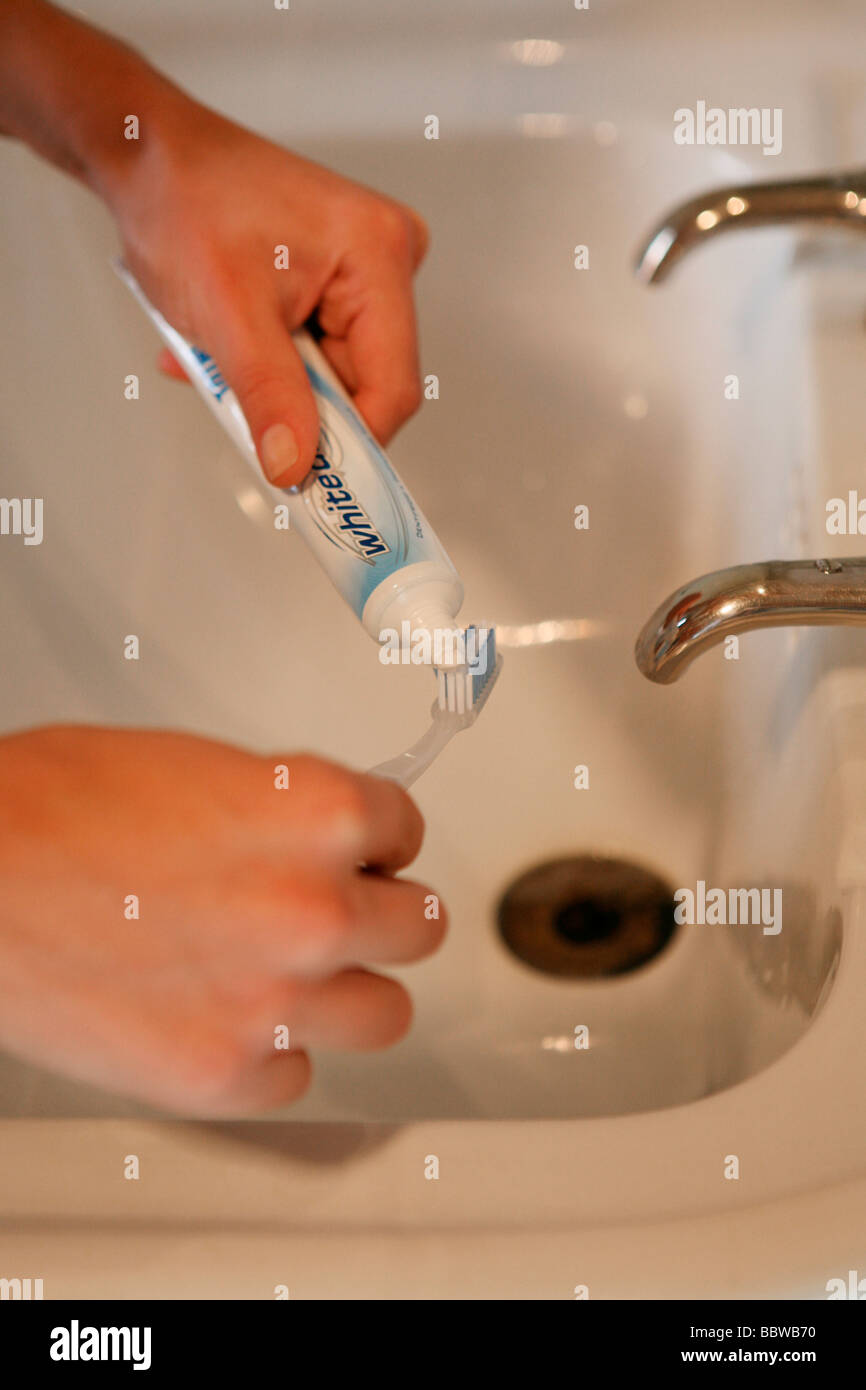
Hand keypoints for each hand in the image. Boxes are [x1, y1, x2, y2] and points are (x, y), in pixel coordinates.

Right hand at [0, 727, 444, 1114]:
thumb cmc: (53, 808)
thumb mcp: (197, 767)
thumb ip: (281, 809)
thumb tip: (317, 840)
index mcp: (316, 814)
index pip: (406, 831)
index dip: (376, 841)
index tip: (362, 853)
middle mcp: (314, 910)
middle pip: (419, 928)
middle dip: (380, 914)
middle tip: (336, 912)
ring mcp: (276, 1002)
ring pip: (385, 1013)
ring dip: (346, 991)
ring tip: (294, 977)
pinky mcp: (224, 1076)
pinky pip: (298, 1076)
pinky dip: (271, 1054)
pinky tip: (226, 1020)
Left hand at [105, 93, 428, 485]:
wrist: (149, 157)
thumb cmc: (184, 203)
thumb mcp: (227, 313)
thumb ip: (270, 396)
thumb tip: (296, 469)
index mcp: (379, 255)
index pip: (392, 388)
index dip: (349, 444)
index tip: (303, 482)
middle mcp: (386, 262)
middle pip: (364, 386)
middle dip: (296, 406)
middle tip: (235, 396)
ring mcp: (363, 272)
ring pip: (333, 377)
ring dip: (273, 386)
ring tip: (217, 354)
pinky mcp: (338, 283)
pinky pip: (315, 355)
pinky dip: (268, 365)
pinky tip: (225, 342)